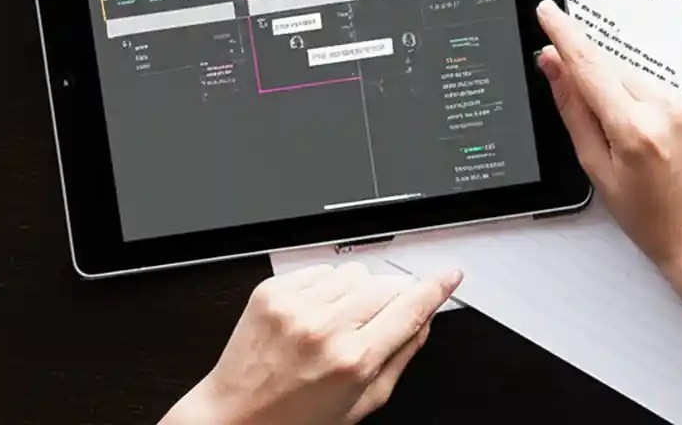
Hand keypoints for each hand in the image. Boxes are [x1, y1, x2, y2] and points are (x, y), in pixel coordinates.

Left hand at [161, 263, 461, 424]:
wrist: (232, 418)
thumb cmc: (294, 420)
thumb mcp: (360, 403)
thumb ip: (399, 359)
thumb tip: (423, 321)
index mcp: (353, 360)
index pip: (410, 308)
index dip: (435, 288)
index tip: (448, 276)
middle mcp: (325, 328)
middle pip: (387, 285)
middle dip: (392, 298)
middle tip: (374, 324)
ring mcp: (296, 306)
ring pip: (356, 273)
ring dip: (356, 292)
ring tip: (337, 323)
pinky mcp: (273, 292)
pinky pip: (321, 271)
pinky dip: (325, 288)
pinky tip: (313, 316)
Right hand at [534, 0, 681, 280]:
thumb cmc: (652, 219)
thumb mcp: (599, 171)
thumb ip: (574, 111)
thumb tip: (553, 65)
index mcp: (633, 129)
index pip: (589, 65)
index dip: (564, 34)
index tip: (547, 11)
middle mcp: (665, 108)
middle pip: (612, 72)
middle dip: (594, 85)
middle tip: (599, 131)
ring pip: (636, 82)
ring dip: (624, 101)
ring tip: (635, 149)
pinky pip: (661, 92)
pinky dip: (648, 108)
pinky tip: (657, 144)